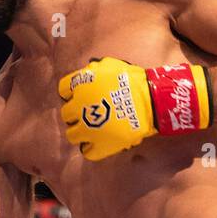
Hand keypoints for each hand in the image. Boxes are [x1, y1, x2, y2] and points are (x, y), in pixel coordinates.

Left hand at [58, 57, 211, 160]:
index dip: (71, 94)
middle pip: (66, 114)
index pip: (63, 90)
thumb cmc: (134, 81)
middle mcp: (78, 106)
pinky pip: (87, 151)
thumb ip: (93, 70)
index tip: (79, 96)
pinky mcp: (99, 144)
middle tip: (88, 114)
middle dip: (76, 114)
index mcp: (80, 86)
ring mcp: (87, 128)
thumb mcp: (109, 66)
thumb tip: (87, 71)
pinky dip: (91, 148)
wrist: (153, 100)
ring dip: (80, 132)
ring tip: (92, 131)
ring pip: (72, 134)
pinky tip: (98, 144)